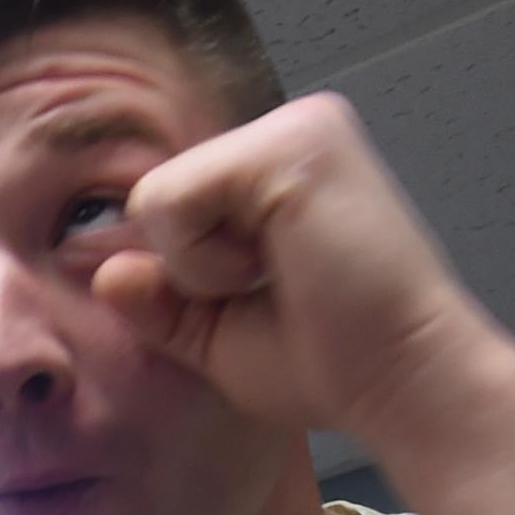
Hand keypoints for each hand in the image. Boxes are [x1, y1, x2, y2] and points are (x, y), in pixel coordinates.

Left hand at [89, 92, 514, 449]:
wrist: (406, 387)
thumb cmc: (336, 364)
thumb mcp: (221, 335)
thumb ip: (161, 300)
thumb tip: (107, 269)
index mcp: (283, 165)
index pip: (174, 204)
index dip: (190, 273)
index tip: (270, 297)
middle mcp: (293, 129)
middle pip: (158, 197)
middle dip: (193, 271)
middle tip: (281, 292)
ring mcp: (296, 127)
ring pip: (156, 197)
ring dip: (200, 267)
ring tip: (284, 278)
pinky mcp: (290, 144)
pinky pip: (171, 200)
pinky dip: (205, 260)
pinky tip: (279, 267)